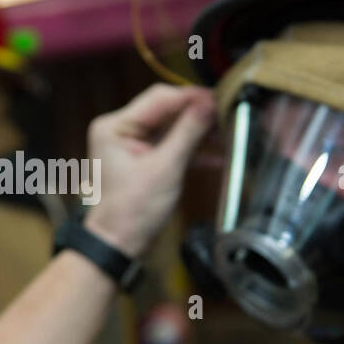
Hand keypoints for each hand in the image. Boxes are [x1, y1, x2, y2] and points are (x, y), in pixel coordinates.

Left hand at [82, 83, 215, 257]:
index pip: (159, 98)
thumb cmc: (133, 211)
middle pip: (166, 111)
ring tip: (227, 132)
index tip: (221, 98)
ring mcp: (131, 145)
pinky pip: (170, 146)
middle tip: (228, 113)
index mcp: (115, 125)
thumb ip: (188, 133)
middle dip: (197, 114)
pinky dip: (191, 150)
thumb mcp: (165, 168)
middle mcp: (120, 129)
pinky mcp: (142, 160)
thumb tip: (209, 104)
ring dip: (198, 132)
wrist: (117, 246)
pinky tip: (217, 155)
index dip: (192, 97)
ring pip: (172, 128)